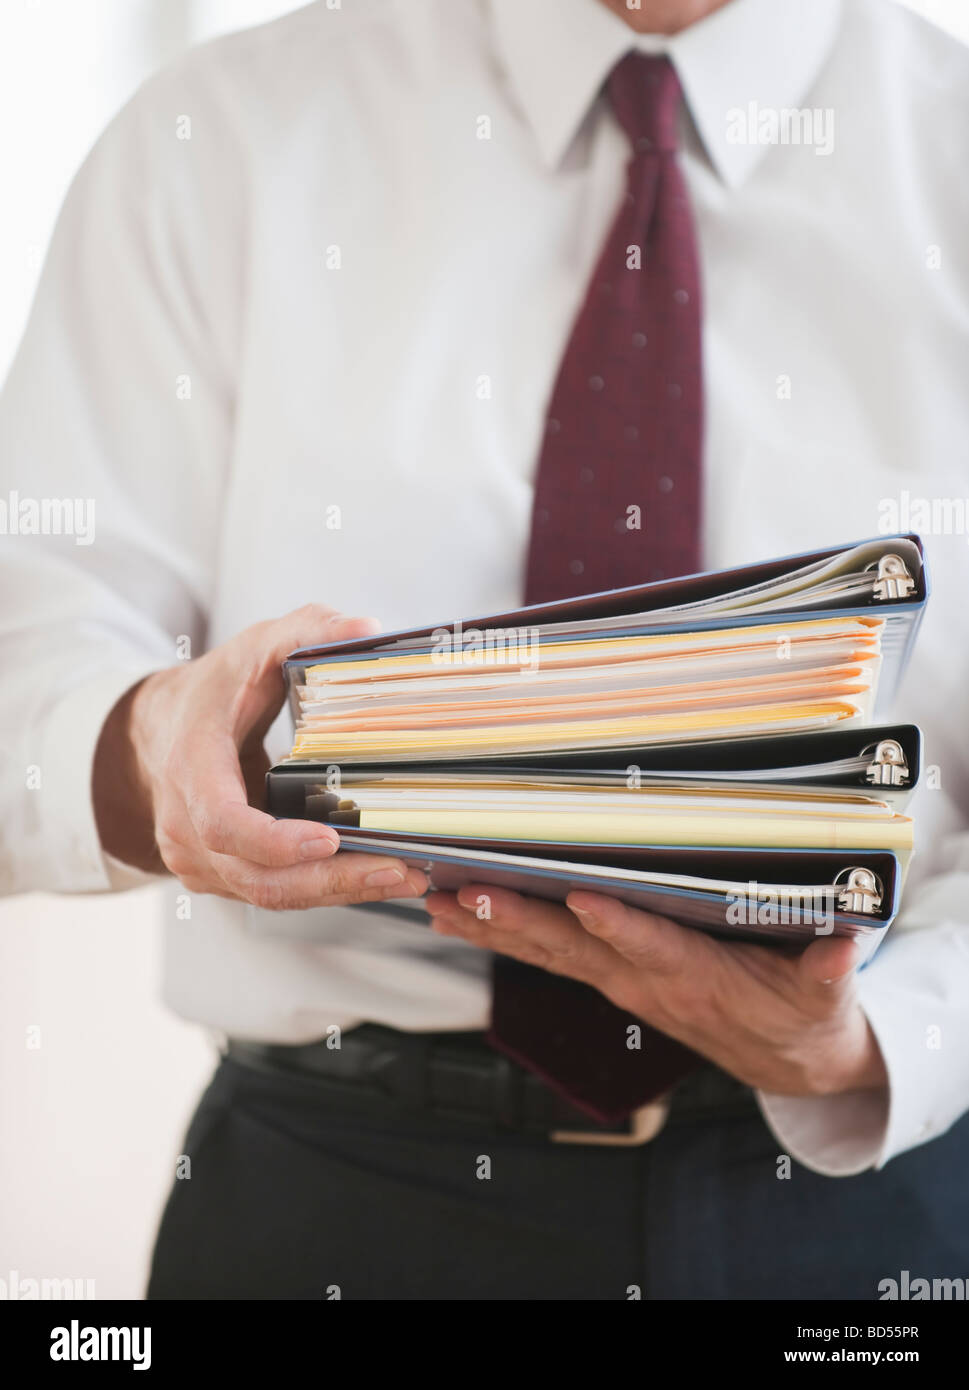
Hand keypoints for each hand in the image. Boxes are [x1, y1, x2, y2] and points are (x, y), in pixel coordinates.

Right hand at [93, 604, 427, 908]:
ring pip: (268, 894)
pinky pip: (272, 893)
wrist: (161, 729)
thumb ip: (307, 630)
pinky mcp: (220, 875)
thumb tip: (364, 629)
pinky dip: (322, 890)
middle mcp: (184, 826)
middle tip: (397, 869)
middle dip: (331, 879)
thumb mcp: (256, 646)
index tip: (327, 840)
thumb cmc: (215, 690)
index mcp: (190, 768)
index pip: (223, 823)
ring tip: (401, 876)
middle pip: (257, 875)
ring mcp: (199, 858)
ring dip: (337, 892)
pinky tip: (373, 876)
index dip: (273, 841)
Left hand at [426, 885, 887, 1097]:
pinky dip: (501, 933)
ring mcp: (620, 983)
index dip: (617, 927)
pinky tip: (459, 914)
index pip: (650, 947)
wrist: (785, 1060)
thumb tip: (842, 946)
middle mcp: (643, 981)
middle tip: (461, 894)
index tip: (580, 901)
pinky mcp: (611, 979)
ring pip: (546, 951)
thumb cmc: (803, 1013)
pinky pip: (547, 953)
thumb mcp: (824, 994)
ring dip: (490, 927)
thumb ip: (826, 971)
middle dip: (515, 920)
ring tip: (436, 901)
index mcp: (695, 977)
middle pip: (572, 948)